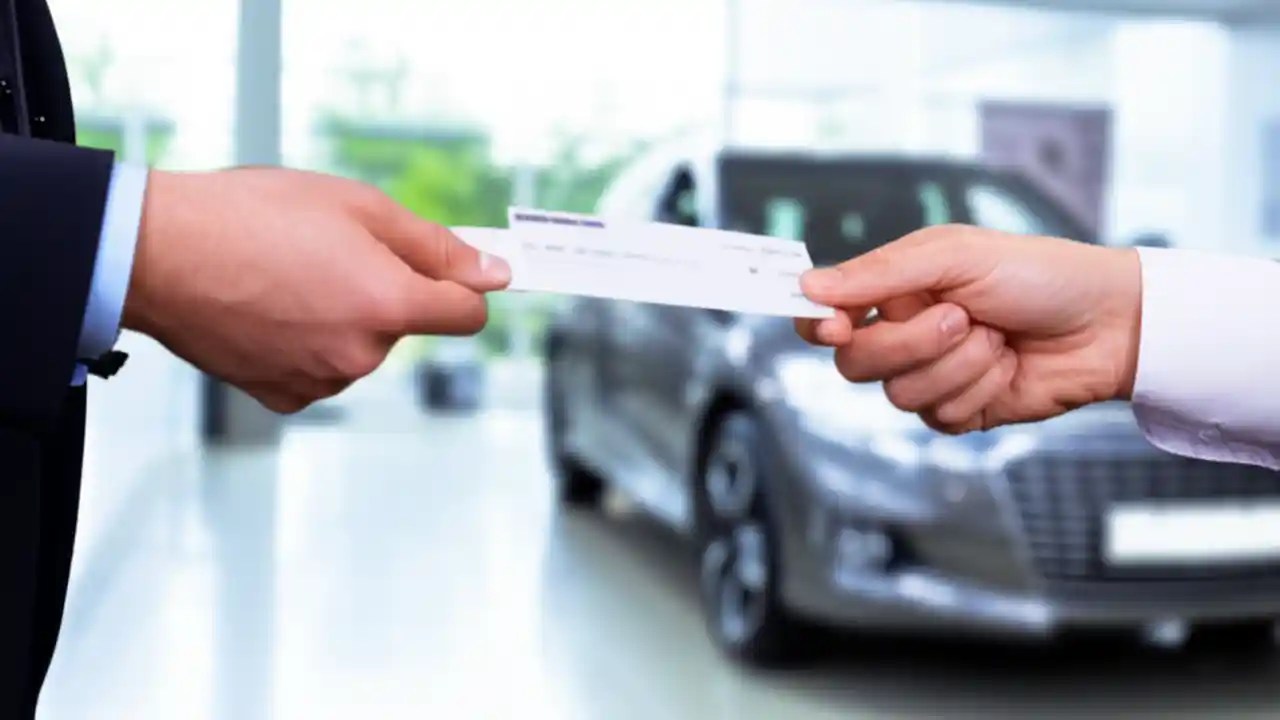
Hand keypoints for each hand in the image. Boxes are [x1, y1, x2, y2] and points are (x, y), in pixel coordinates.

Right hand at [122, 167, 510, 412]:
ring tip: (287, 276)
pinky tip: (270, 310)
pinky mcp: (283, 395)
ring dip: (342, 316)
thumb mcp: (358, 206)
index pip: (466, 314)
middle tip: (327, 252)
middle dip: (383, 290)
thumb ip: (436, 245)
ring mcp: (321, 380)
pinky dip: (306, 343)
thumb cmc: (253, 216)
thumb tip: (494, 274)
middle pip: (405, 325)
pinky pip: (319, 369)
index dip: (462, 287)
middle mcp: (362, 354)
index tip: (450, 273)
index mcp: (389, 304)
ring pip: (360, 346)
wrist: (158, 252)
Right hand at [796, 225, 1142, 433]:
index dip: (819, 325)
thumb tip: (809, 285)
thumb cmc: (1038, 274)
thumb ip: (879, 273)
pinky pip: (938, 417)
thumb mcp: (955, 255)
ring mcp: (930, 376)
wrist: (1108, 322)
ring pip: (898, 394)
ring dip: (956, 364)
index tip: (835, 327)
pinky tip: (1007, 365)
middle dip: (908, 344)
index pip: (826, 315)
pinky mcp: (959, 411)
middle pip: (854, 363)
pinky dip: (978, 388)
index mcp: (894, 290)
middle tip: (959, 317)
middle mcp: (903, 335)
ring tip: (996, 337)